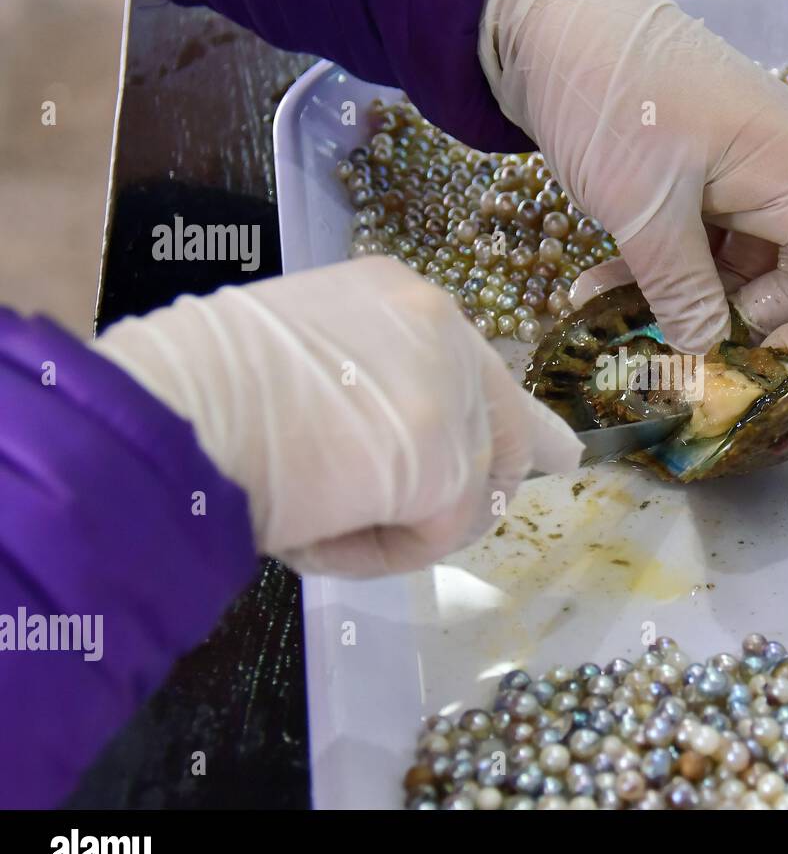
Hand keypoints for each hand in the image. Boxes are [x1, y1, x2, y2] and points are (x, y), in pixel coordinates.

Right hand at [93, 257, 581, 576]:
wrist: (167, 413)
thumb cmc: (199, 390)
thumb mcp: (304, 363)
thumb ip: (371, 390)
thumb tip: (421, 454)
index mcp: (403, 297)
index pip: (480, 366)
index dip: (508, 420)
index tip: (554, 454)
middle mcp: (443, 329)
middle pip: (506, 432)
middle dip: (486, 484)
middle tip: (473, 506)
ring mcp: (449, 394)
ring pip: (468, 497)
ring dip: (401, 528)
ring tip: (316, 519)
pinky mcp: (444, 464)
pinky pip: (433, 540)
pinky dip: (376, 556)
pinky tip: (315, 536)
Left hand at [479, 0, 787, 361]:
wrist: (549, 18)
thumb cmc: (611, 98)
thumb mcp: (644, 208)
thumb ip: (682, 290)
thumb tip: (705, 359)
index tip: (758, 379)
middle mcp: (786, 176)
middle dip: (737, 330)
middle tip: (675, 361)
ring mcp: (744, 177)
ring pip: (740, 272)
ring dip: (683, 307)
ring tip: (616, 329)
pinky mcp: (703, 180)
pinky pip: (702, 247)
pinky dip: (660, 276)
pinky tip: (599, 294)